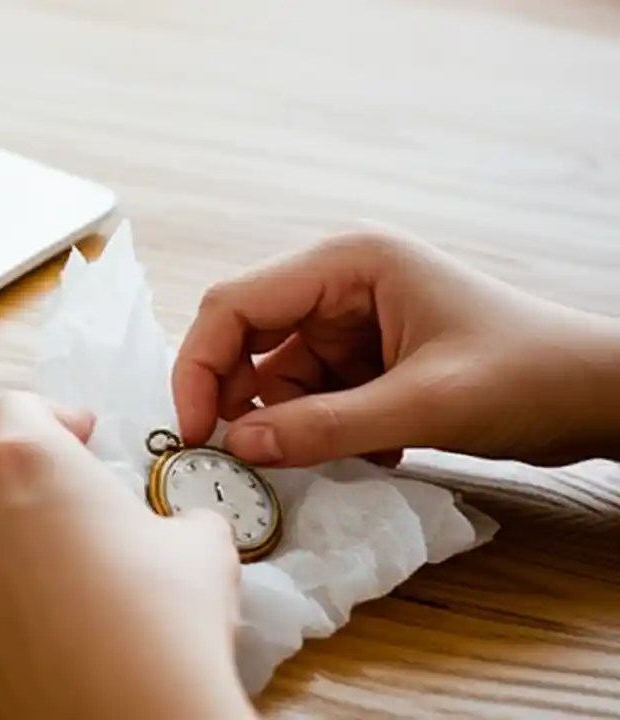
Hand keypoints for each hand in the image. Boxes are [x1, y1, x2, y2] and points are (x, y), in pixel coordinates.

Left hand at [0, 392, 255, 719]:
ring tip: (43, 543)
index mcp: (28, 464)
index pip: (15, 407)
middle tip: (49, 475)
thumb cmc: (163, 626)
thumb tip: (188, 532)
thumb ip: (182, 521)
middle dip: (0, 455)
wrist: (134, 719)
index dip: (53, 414)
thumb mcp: (202, 548)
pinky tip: (37, 608)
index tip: (80, 432)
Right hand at [173, 224, 619, 467]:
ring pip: (278, 380)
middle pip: (247, 341)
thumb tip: (237, 448)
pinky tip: (380, 449)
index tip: (195, 434)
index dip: (201, 367)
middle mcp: (339, 284)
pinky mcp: (367, 360)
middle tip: (243, 460)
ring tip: (350, 453)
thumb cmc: (528, 376)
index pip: (235, 306)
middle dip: (242, 401)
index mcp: (346, 262)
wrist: (601, 395)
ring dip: (295, 425)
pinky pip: (312, 399)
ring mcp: (352, 323)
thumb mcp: (424, 406)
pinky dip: (327, 432)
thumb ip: (325, 427)